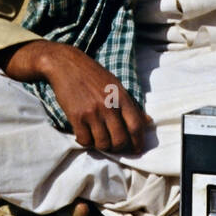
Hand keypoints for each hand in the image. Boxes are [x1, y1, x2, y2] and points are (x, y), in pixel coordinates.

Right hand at [0, 40, 152, 153]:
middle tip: (114, 146)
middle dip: (118, 148)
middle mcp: (109, 106)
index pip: (136, 126)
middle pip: (120, 140)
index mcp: (121, 97)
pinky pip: (85, 140)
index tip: (137, 150)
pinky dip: (86, 142)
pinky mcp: (76, 117)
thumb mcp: (116, 85)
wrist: (66, 65)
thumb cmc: (93, 74)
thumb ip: (131, 104)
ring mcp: (92, 112)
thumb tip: (148, 121)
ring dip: (102, 146)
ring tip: (99, 139)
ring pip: (102, 143)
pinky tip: (85, 135)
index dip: (138, 142)